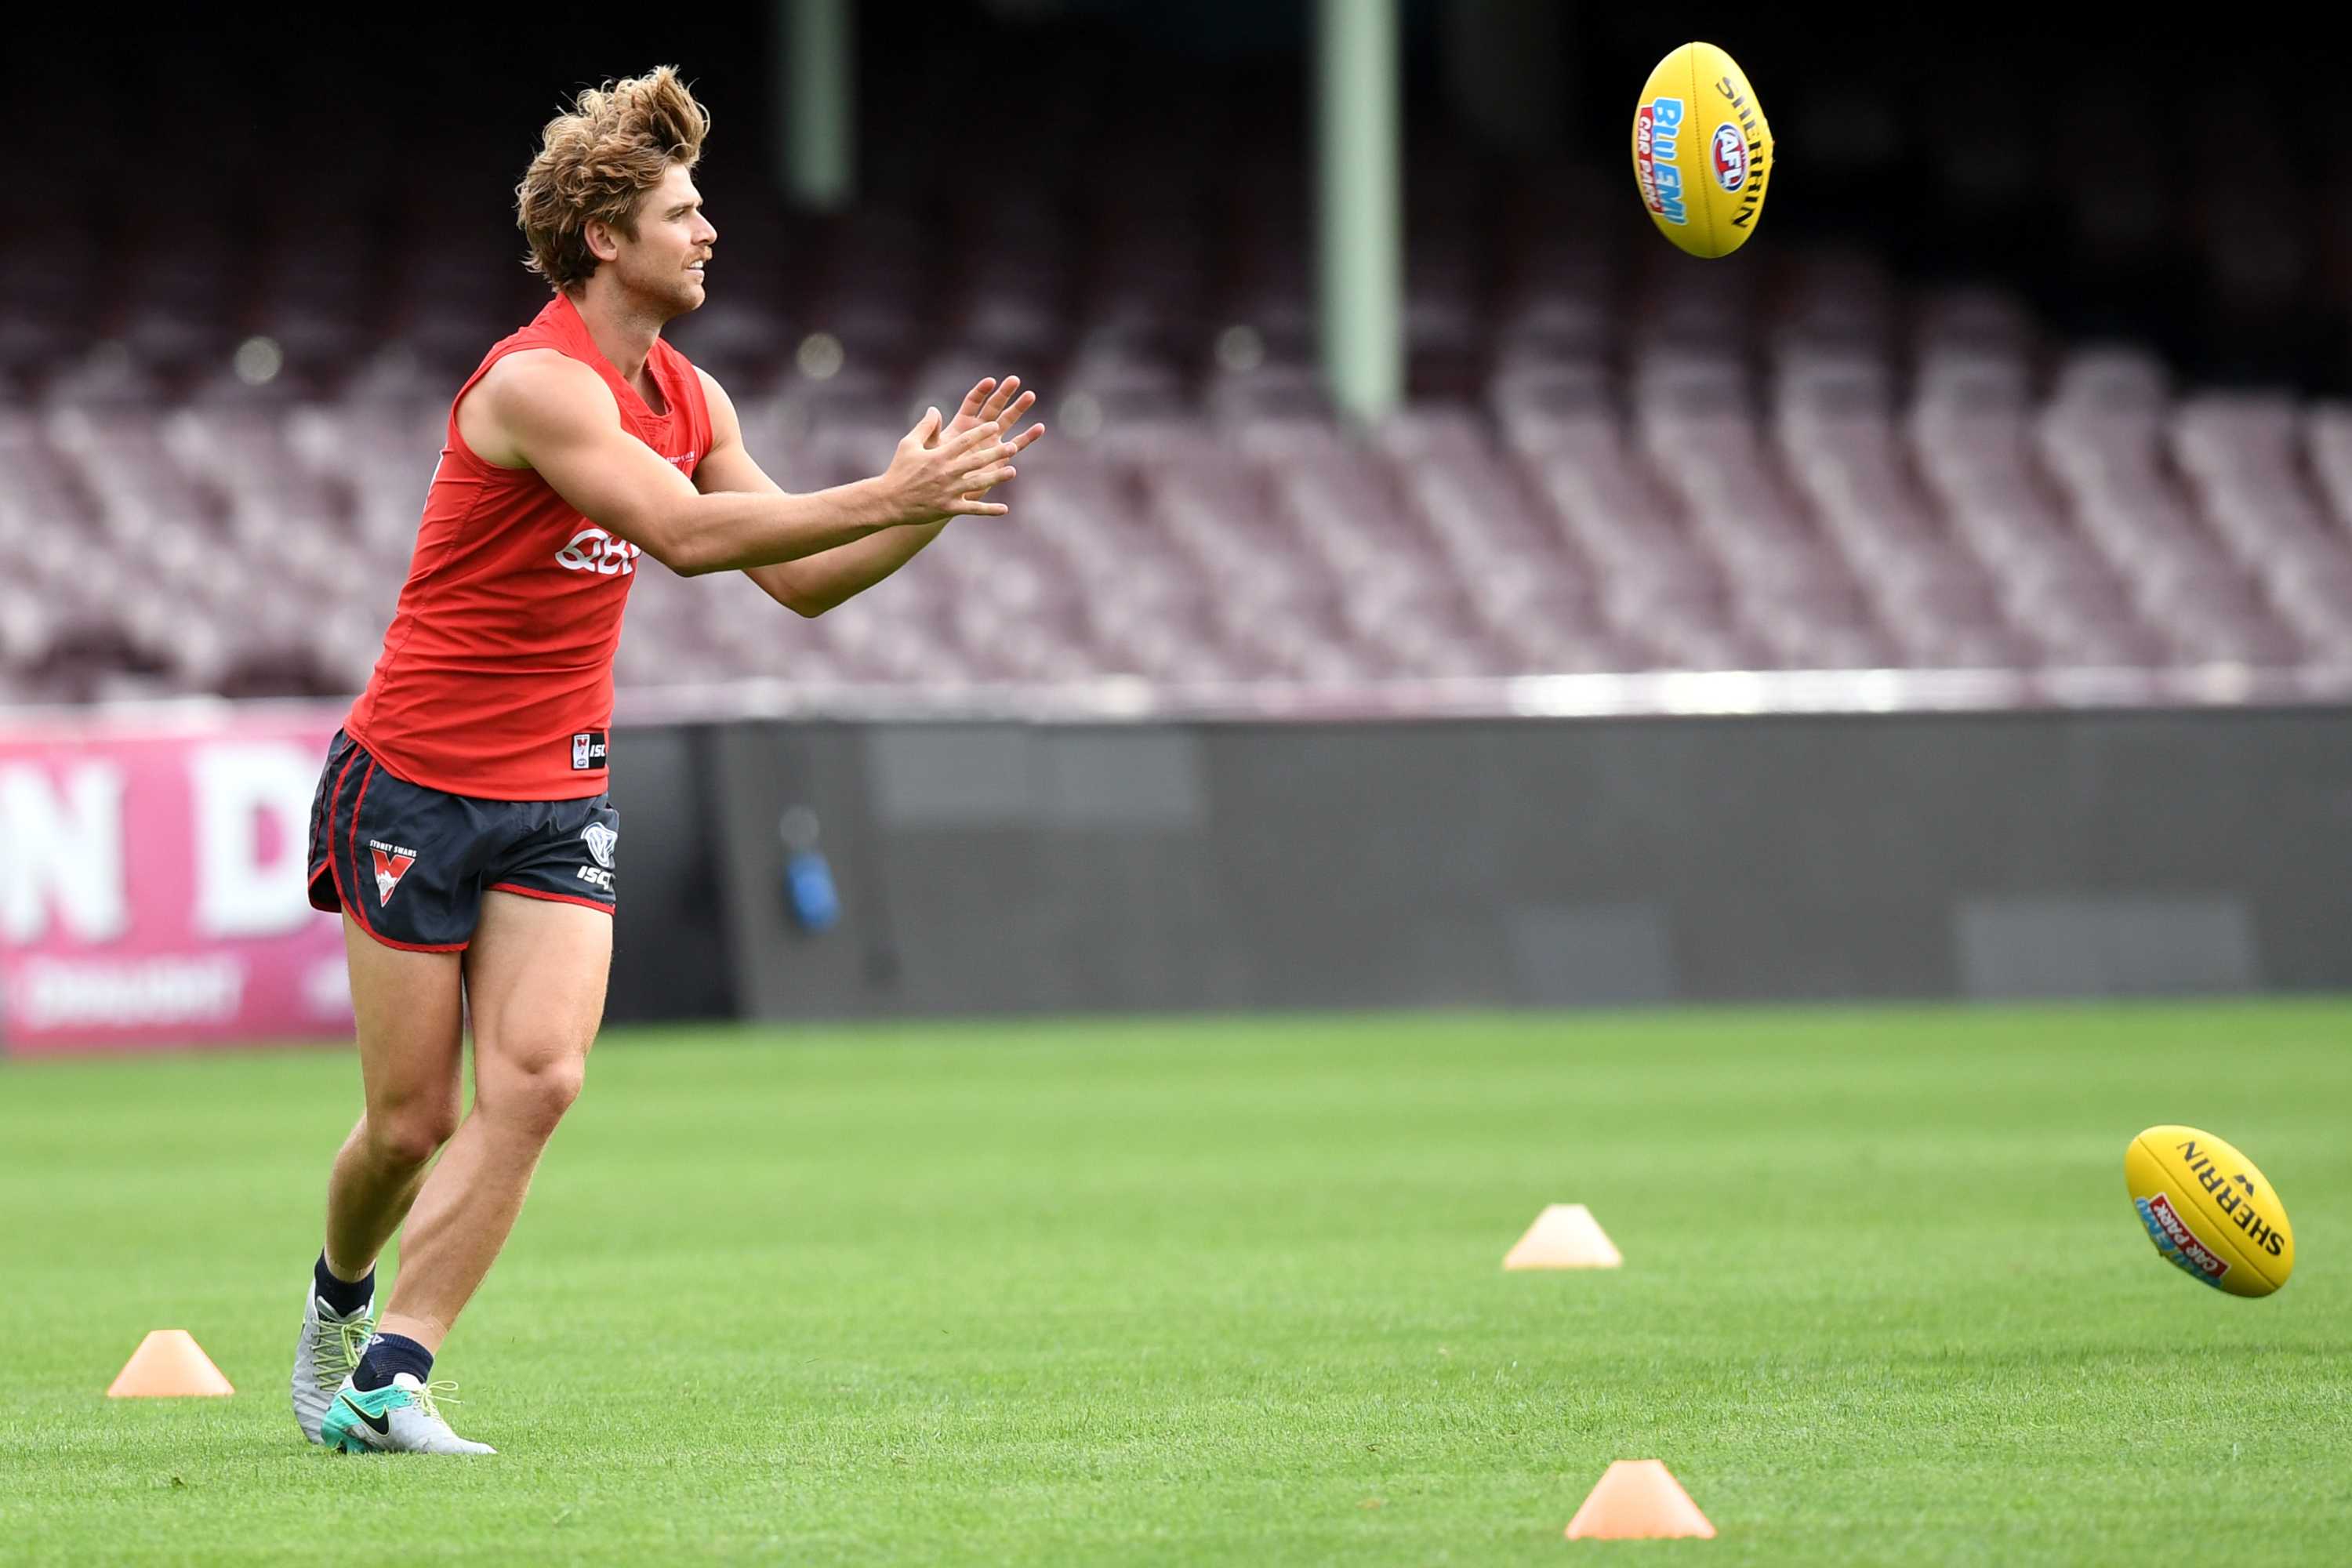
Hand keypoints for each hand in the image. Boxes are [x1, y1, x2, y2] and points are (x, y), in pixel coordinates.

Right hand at [881, 409, 1017, 524]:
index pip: (964, 441)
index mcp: (939, 456)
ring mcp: (949, 492)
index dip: (981, 432)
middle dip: (995, 453)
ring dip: (996, 478)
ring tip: (1012, 471)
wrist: (889, 501)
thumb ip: (925, 426)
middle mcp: (947, 473)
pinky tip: (1005, 509)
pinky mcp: (950, 508)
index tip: (995, 426)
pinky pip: (973, 510)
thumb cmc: (899, 470)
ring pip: (978, 484)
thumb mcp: (908, 444)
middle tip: (1011, 447)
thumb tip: (935, 408)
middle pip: (976, 461)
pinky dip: (989, 510)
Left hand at [934, 376, 1047, 498]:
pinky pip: (1017, 444)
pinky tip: (1040, 428)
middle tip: (1015, 380)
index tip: (990, 381)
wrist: (947, 492)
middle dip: (1004, 393)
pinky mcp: (1001, 457)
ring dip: (1019, 409)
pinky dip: (1029, 437)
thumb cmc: (934, 470)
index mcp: (962, 424)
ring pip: (1008, 421)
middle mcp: (979, 430)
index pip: (973, 402)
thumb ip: (932, 430)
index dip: (981, 392)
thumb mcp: (930, 448)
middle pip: (994, 407)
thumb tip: (933, 410)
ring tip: (1030, 395)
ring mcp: (992, 442)